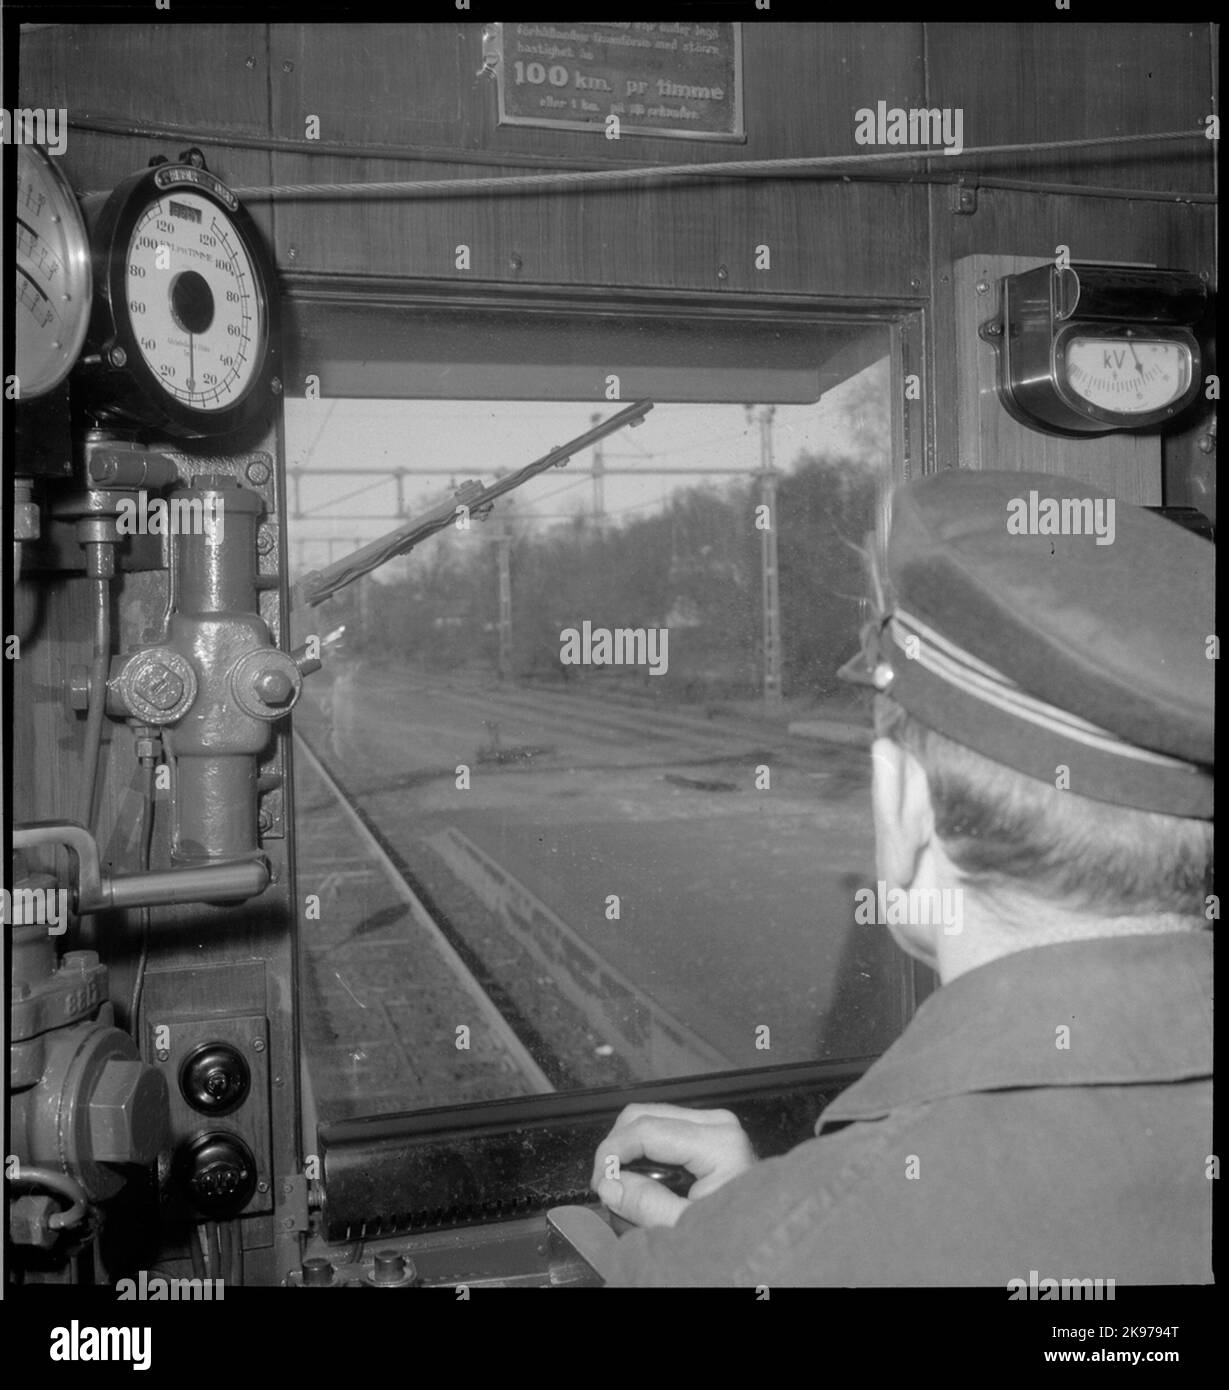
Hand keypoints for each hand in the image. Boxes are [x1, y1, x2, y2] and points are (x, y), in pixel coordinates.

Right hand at [590, 1103, 755, 1228]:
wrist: (770, 1240)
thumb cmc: (737, 1236)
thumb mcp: (688, 1228)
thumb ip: (648, 1205)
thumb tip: (610, 1185)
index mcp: (717, 1141)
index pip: (645, 1130)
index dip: (612, 1154)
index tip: (598, 1186)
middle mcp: (717, 1122)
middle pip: (644, 1115)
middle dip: (616, 1148)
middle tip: (605, 1186)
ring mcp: (715, 1124)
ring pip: (649, 1117)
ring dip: (626, 1148)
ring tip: (620, 1185)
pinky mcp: (710, 1132)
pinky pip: (663, 1127)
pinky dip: (642, 1149)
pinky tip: (640, 1177)